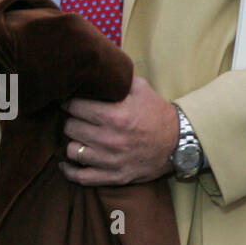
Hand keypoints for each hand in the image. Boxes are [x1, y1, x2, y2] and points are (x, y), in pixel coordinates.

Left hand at [58, 76, 178, 185]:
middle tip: (74, 119)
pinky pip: (82, 177)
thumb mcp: (141, 89)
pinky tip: (66, 163)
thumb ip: (117, 78)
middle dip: (71, 121)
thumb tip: (96, 66)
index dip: (69, 101)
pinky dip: (70, 171)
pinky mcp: (115, 176)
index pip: (74, 106)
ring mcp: (111, 160)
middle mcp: (110, 139)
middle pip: (70, 127)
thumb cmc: (157, 113)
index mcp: (114, 115)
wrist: (179, 143)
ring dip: (72, 143)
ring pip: (72, 151)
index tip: (69, 101)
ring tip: (76, 137)